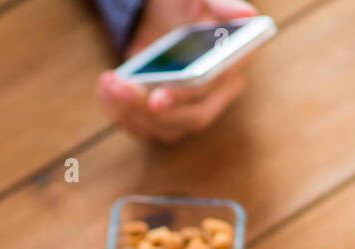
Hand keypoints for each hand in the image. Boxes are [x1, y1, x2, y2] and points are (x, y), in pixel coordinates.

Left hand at [97, 0, 257, 143]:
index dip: (183, 97)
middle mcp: (214, 97)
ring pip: (163, 129)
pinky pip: (143, 129)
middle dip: (150, 110)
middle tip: (121, 88)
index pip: (208, 92)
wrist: (161, 17)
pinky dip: (120, 114)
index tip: (156, 98)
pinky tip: (106, 89)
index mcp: (231, 68)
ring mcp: (188, 111)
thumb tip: (248, 15)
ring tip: (110, 82)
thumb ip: (223, 6)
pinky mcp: (164, 119)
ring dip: (130, 112)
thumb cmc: (184, 6)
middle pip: (188, 119)